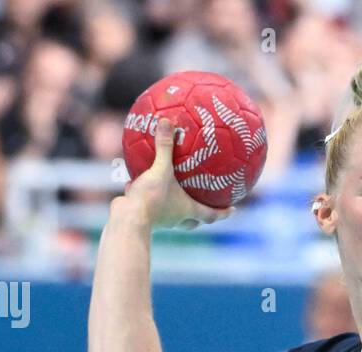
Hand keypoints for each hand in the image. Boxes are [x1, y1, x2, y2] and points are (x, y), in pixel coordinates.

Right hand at [119, 118, 236, 228]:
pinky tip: (140, 179)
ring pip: (173, 213)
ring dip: (175, 203)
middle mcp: (176, 218)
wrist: (127, 220)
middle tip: (207, 203)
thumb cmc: (151, 199)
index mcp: (188, 210)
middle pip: (194, 219)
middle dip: (201, 212)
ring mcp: (160, 218)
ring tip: (174, 189)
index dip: (223, 212)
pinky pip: (149, 203)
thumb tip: (167, 121)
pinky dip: (148, 193)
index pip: (212, 214)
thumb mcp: (160, 169)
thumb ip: (165, 147)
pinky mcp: (143, 215)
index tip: (234, 209)